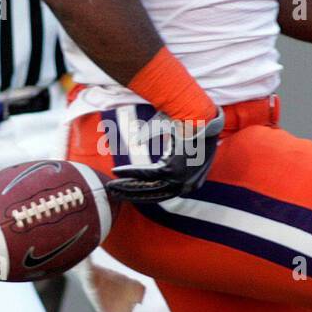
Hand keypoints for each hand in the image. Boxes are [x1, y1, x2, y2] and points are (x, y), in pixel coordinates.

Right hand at [107, 111, 224, 202]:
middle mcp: (187, 185)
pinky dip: (130, 173)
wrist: (201, 116)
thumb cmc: (190, 125)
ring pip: (147, 187)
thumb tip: (139, 143)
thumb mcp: (176, 141)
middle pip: (154, 195)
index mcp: (193, 182)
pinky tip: (116, 172)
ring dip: (127, 186)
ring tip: (111, 186)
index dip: (145, 192)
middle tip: (114, 192)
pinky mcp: (171, 169)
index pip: (165, 192)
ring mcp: (180, 179)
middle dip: (131, 194)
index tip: (129, 191)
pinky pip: (146, 174)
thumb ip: (160, 148)